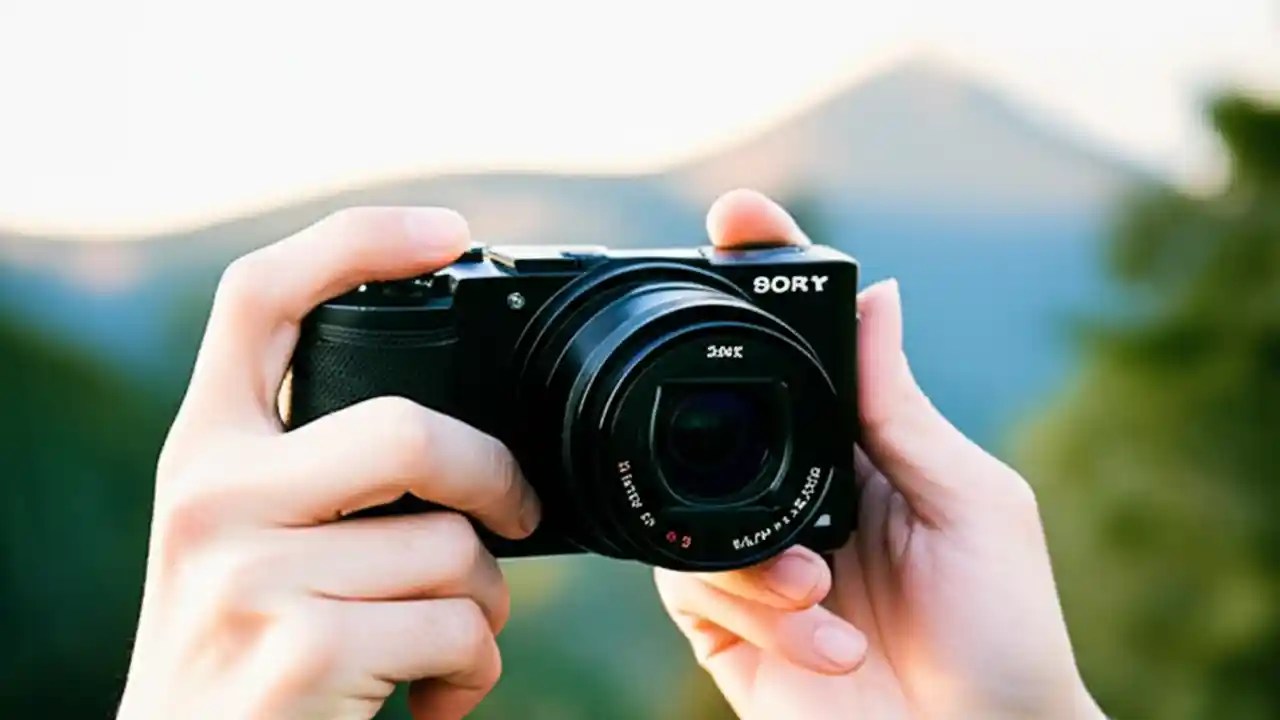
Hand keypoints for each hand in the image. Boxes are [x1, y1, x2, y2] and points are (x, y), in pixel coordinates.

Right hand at [118, 208, 540, 719]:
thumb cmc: (244, 647)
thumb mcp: (245, 536)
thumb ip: (314, 470)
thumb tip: (466, 445)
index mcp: (204, 449)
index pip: (259, 299)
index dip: (355, 241)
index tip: (448, 231)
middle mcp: (211, 497)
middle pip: (406, 427)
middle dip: (495, 480)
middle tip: (514, 515)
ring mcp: (252, 576)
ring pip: (454, 550)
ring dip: (485, 605)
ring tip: (446, 638)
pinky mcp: (304, 655)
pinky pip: (458, 632)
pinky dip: (473, 670)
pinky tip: (431, 695)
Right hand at [655, 190, 1104, 719]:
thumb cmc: (1002, 632)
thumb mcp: (968, 501)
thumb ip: (902, 407)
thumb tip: (878, 295)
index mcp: (856, 451)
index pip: (795, 354)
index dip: (758, 283)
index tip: (737, 215)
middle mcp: (798, 494)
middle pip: (718, 421)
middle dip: (715, 429)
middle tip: (764, 472)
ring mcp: (756, 558)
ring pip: (688, 510)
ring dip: (756, 559)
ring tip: (826, 596)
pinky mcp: (725, 625)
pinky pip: (688, 584)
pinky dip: (756, 612)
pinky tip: (827, 642)